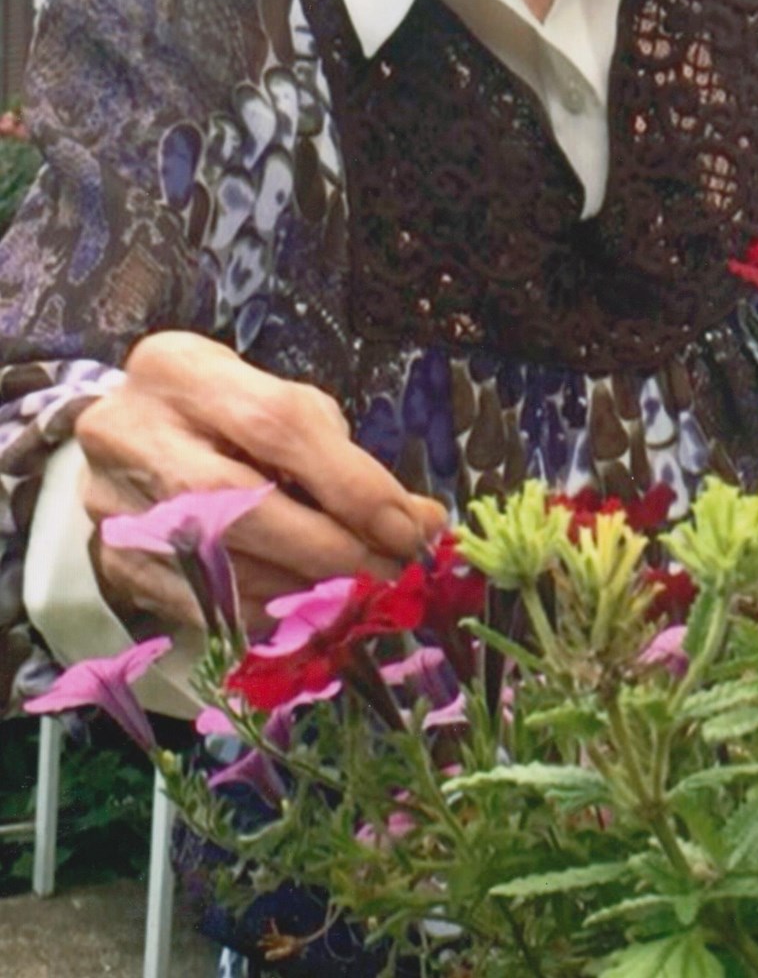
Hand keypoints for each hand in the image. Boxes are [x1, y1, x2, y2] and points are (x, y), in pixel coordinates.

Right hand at [76, 331, 446, 631]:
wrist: (121, 441)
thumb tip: (416, 521)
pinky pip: (205, 604)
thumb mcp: (273, 400)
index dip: (350, 483)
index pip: (277, 426)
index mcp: (181, 371)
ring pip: (225, 565)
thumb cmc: (218, 413)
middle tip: (395, 571)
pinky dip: (271, 612)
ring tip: (365, 591)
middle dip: (334, 547)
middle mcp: (133, 435)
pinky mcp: (116, 563)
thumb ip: (338, 454)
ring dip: (309, 588)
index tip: (409, 525)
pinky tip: (313, 607)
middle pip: (242, 504)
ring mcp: (117, 505)